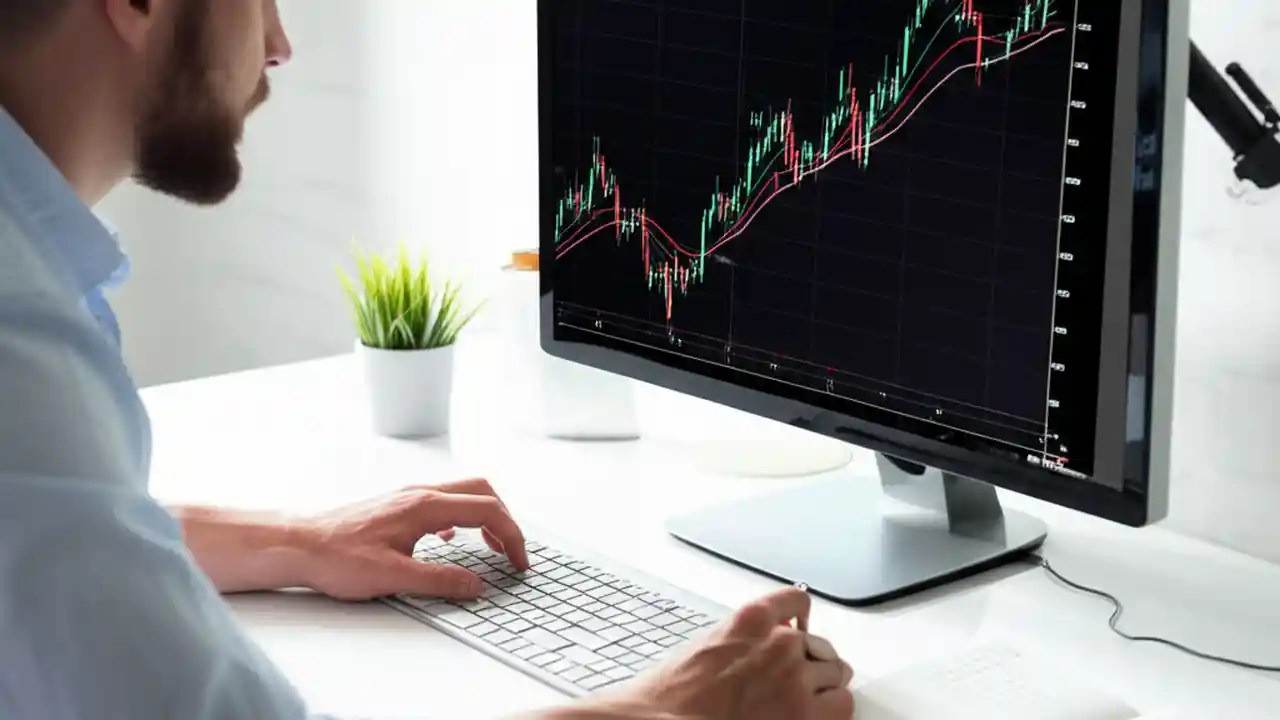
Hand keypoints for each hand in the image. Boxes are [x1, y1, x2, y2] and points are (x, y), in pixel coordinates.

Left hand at [298, 479, 529, 601]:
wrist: (299, 544)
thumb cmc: (337, 557)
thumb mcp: (394, 577)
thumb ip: (441, 581)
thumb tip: (476, 585)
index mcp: (424, 506)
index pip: (486, 510)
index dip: (511, 536)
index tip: (518, 562)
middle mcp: (419, 493)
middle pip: (481, 492)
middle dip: (504, 520)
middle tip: (512, 552)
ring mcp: (408, 496)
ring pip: (462, 494)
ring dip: (484, 517)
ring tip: (491, 547)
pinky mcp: (397, 505)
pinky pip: (442, 502)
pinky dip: (460, 518)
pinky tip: (450, 541)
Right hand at [590, 587, 853, 719]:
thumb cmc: (672, 694)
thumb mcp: (706, 644)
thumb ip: (743, 637)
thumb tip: (767, 641)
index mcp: (752, 618)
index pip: (797, 601)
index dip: (800, 619)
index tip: (800, 628)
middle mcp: (781, 642)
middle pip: (820, 644)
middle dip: (811, 661)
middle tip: (798, 678)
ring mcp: (796, 679)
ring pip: (837, 675)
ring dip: (825, 687)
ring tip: (807, 700)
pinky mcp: (805, 715)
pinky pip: (843, 705)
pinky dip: (833, 709)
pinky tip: (817, 712)